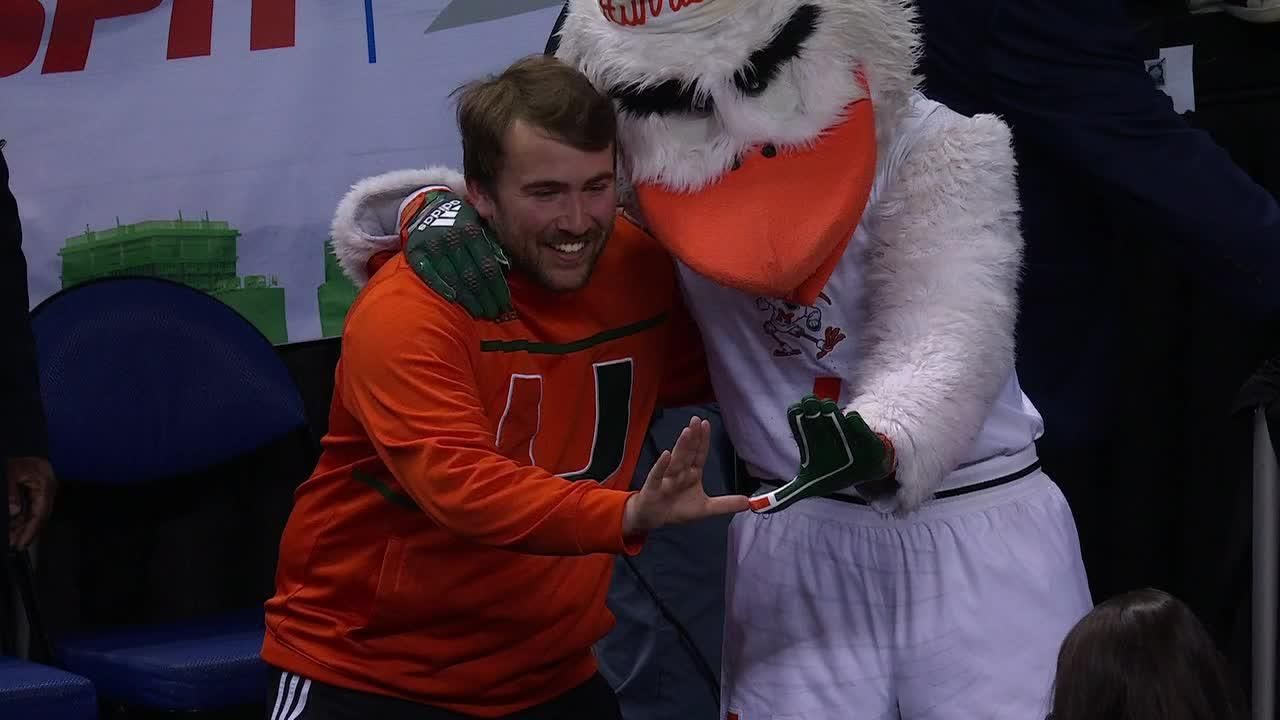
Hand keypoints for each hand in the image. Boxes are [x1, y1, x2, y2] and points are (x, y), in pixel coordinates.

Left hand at [6, 456, 56, 549]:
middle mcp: (47, 487)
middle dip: (28, 532)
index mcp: (45, 483)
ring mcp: (42, 489)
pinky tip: (15, 525)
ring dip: (24, 526)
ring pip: (36, 514)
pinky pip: (32, 508)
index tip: (21, 543)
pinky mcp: (36, 489)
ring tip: (14, 537)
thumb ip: (12, 493)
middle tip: (16, 544)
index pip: (41, 513)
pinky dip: (23, 518)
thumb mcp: (10, 473)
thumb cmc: (18, 455)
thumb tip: (14, 511)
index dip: (31, 530)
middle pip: (40, 516)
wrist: (17, 443)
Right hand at [403, 191, 513, 320]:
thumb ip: (492, 244)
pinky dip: (442, 288)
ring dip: (468, 299)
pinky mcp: (415, 252)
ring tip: (479, 313)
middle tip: (494, 313)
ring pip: (454, 278)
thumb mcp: (479, 224)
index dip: (497, 287)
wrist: (427, 206)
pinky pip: (429, 274)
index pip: (488, 266)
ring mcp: (432, 246)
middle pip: (472, 276)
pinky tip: (453, 300)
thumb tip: (507, 270)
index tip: (504, 303)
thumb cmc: (460, 219)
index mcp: (471, 231)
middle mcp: (452, 238)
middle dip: (485, 297)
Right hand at [622, 416, 749, 535]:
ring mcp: (666, 478)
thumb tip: (748, 502)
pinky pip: (657, 475)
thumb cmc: (676, 508)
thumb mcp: (705, 508)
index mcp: (692, 474)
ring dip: (681, 446)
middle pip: (688, 453)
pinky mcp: (653, 487)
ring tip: (687, 432)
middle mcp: (680, 472)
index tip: (706, 424)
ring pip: (676, 461)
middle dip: (693, 437)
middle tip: (696, 420)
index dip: (703, 440)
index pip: (699, 454)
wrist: (653, 517)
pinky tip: (666, 454)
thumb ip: (726, 504)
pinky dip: (661, 465)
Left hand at [749, 395, 896, 513]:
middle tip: (810, 404)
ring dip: (830, 411)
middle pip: (814, 415)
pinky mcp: (863, 436)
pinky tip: (851, 418)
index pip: (798, 424)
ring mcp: (843, 431)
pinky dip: (855, 423)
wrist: (865, 473)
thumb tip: (756, 508)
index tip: (796, 410)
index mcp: (809, 441)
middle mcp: (825, 432)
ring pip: (835, 416)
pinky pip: (859, 427)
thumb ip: (783, 496)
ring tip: (826, 407)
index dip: (796, 416)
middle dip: (811, 409)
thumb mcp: (807, 487)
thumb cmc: (832, 475)